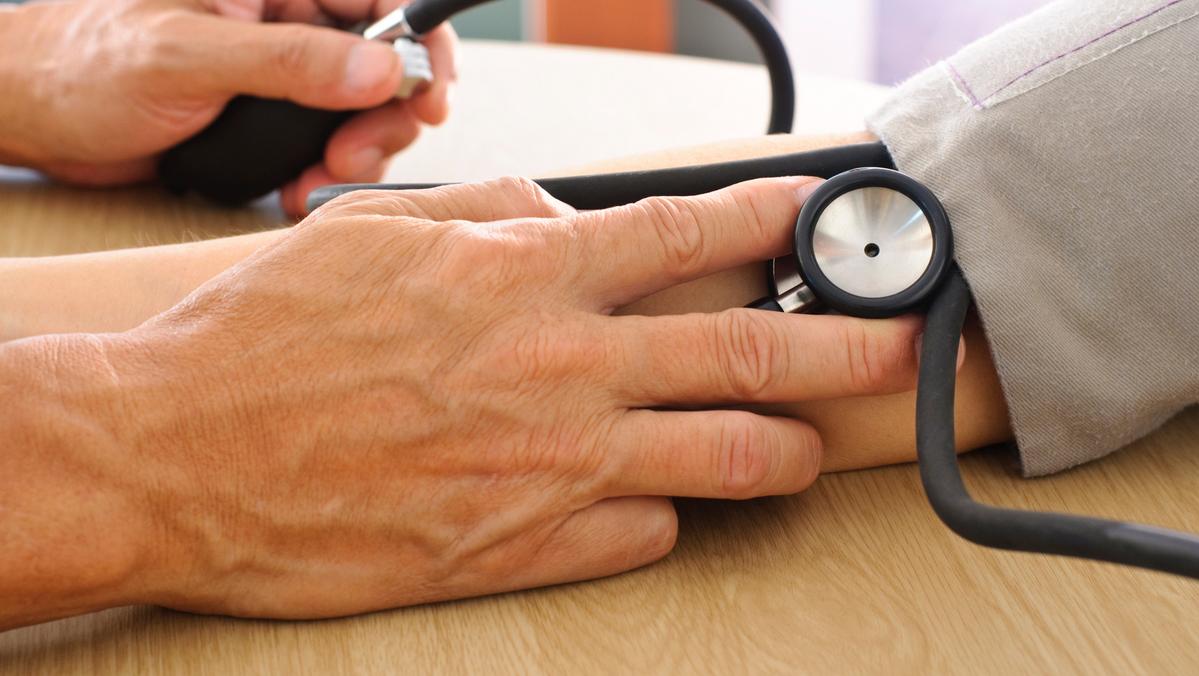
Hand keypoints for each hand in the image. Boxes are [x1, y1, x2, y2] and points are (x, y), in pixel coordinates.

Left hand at [0, 0, 456, 213]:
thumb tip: (379, 69)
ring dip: (359, 153)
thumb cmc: (90, 63)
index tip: (432, 96)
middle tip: (358, 155)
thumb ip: (287, 61)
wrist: (41, 114)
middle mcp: (287, 22)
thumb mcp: (189, 56)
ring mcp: (283, 72)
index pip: (379, 1)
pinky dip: (327, 175)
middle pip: (384, 62)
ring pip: (363, 110)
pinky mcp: (272, 117)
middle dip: (387, 115)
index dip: (422, 44)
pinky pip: (328, 144)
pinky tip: (303, 192)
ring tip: (323, 180)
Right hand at [33, 177, 932, 620]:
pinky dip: (661, 517)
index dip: (767, 219)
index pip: (684, 233)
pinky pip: (643, 537)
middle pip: (747, 346)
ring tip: (804, 444)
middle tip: (897, 341)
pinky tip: (650, 506)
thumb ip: (485, 218)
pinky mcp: (523, 551)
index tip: (814, 216)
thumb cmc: (263, 341)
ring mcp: (552, 470)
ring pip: (727, 458)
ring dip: (782, 448)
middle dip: (844, 340)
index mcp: (522, 280)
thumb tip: (559, 219)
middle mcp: (558, 370)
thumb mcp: (373, 236)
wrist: (179, 456)